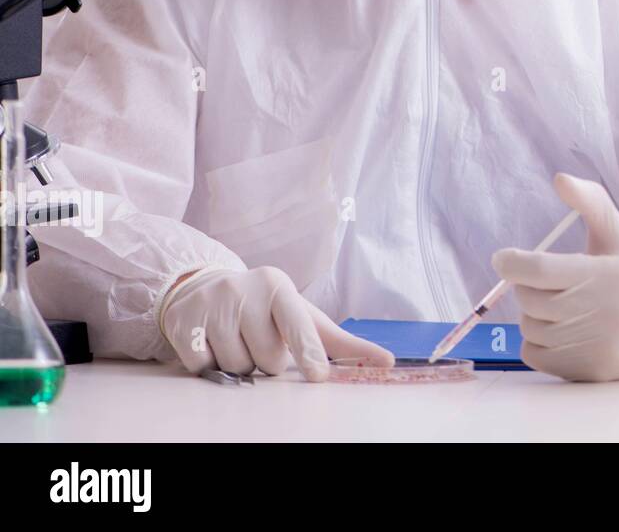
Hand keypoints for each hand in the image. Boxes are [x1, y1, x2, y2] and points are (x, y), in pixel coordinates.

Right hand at [159, 266, 394, 381]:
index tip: (318, 376)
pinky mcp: (185, 325)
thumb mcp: (302, 316)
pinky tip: (214, 345)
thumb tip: (388, 361)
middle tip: (261, 341)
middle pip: (268, 357)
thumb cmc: (266, 309)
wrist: (204, 288)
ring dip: (241, 365)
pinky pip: (206, 368)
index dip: (308, 351)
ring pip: (237, 367)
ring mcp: (212, 306)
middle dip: (268, 361)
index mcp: (279, 286)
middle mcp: (245, 290)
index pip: (297, 323)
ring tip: (238, 341)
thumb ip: (343, 343)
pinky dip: (212, 366)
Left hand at [492, 173, 618, 381]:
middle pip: (530, 300)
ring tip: (563, 306)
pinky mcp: (584, 372)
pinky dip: (537, 341)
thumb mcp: (617, 234)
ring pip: (529, 327)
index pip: (541, 270)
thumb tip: (559, 178)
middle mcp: (602, 315)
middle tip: (550, 281)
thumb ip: (590, 202)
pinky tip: (563, 330)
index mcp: (607, 276)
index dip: (513, 263)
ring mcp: (593, 348)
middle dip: (530, 286)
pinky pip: (532, 355)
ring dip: (535, 314)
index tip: (504, 258)